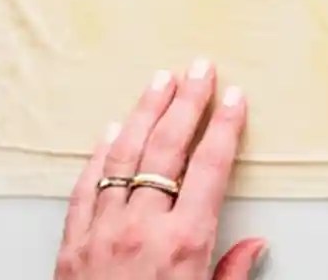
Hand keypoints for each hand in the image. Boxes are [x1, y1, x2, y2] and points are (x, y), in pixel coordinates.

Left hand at [55, 59, 264, 279]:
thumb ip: (231, 273)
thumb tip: (256, 245)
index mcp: (184, 243)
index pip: (210, 167)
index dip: (224, 126)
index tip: (233, 97)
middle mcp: (141, 229)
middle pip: (167, 148)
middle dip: (187, 102)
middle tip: (199, 69)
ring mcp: (101, 233)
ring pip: (123, 156)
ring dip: (144, 114)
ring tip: (159, 82)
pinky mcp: (71, 246)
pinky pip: (85, 188)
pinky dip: (99, 156)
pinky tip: (110, 132)